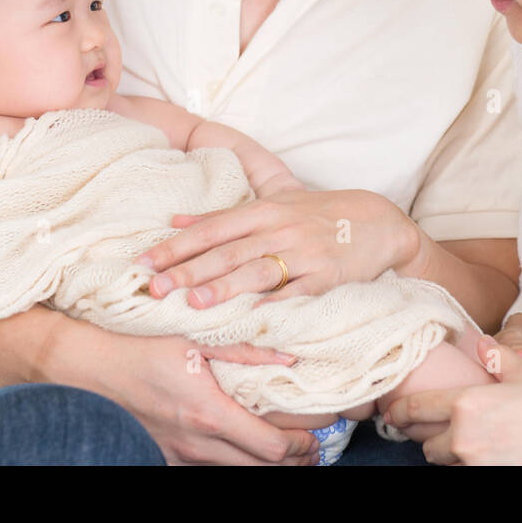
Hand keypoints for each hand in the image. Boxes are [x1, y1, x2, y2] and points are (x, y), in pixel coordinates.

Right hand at [68, 322, 319, 465]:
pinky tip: (242, 447)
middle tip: (312, 448)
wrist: (87, 371)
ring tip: (286, 448)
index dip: (303, 447)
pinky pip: (208, 470)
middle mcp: (197, 444)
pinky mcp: (164, 459)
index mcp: (209, 414)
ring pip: (237, 474)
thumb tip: (288, 354)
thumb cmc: (140, 348)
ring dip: (265, 464)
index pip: (272, 448)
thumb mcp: (194, 338)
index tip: (317, 436)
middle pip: (262, 470)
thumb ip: (245, 348)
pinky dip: (234, 463)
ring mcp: (179, 457)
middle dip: (294, 462)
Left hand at [136, 188, 419, 306]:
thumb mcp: (273, 203)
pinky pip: (297, 293)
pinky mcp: (327, 277)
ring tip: (194, 304)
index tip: (142, 261)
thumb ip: (223, 216)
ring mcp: (304, 253)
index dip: (175, 245)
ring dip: (224, 288)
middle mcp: (280, 229)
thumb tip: (174, 220)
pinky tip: (252, 319)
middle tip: (154, 288)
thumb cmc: (320, 213)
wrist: (379, 222)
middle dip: (188, 270)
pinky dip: (274, 305)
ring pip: (257, 271)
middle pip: (227, 251)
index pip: (211, 228)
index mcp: (264, 210)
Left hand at [384, 335, 521, 464]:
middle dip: (431, 436)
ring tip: (470, 440)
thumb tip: (483, 344)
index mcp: (468, 404)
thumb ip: (497, 360)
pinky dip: (472, 464)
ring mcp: (478, 465)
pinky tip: (490, 453)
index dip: (400, 412)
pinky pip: (469, 474)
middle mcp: (466, 438)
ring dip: (451, 453)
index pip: (416, 409)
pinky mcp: (492, 481)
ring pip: (446, 462)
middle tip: (440, 427)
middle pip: (426, 444)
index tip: (391, 413)